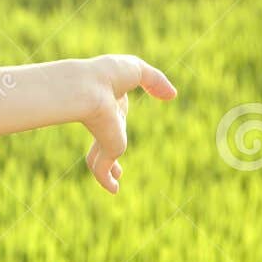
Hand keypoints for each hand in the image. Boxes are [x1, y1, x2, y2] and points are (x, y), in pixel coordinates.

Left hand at [76, 53, 176, 193]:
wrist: (89, 86)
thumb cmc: (109, 74)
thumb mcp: (137, 71)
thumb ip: (155, 80)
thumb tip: (171, 95)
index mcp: (110, 103)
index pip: (113, 118)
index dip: (117, 125)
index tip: (118, 128)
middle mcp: (104, 121)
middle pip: (104, 142)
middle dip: (108, 156)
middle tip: (116, 170)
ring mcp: (102, 136)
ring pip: (100, 158)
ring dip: (106, 174)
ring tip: (114, 188)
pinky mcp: (104, 148)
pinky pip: (103, 169)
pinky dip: (106, 180)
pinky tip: (113, 190)